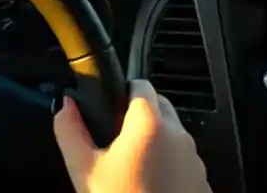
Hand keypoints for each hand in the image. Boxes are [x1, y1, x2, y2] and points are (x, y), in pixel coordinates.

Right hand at [53, 80, 211, 192]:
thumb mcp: (82, 169)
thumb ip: (69, 129)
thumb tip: (65, 105)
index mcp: (149, 124)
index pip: (140, 84)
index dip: (121, 93)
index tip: (110, 110)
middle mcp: (178, 136)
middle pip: (159, 106)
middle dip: (138, 116)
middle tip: (116, 142)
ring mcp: (194, 159)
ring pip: (172, 134)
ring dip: (154, 141)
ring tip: (131, 170)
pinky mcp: (201, 180)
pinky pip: (183, 160)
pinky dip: (168, 164)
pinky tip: (148, 185)